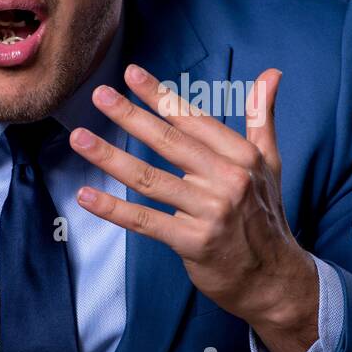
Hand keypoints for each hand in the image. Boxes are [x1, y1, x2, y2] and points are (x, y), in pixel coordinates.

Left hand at [68, 64, 319, 351]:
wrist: (271, 278)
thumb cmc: (265, 216)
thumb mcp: (270, 163)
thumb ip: (262, 117)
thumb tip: (271, 73)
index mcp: (242, 156)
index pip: (193, 119)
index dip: (161, 96)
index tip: (132, 75)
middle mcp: (227, 180)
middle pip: (168, 142)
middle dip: (130, 116)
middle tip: (100, 95)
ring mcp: (209, 212)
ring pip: (149, 178)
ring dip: (110, 157)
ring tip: (80, 139)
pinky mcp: (192, 242)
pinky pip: (145, 221)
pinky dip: (113, 209)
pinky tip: (86, 196)